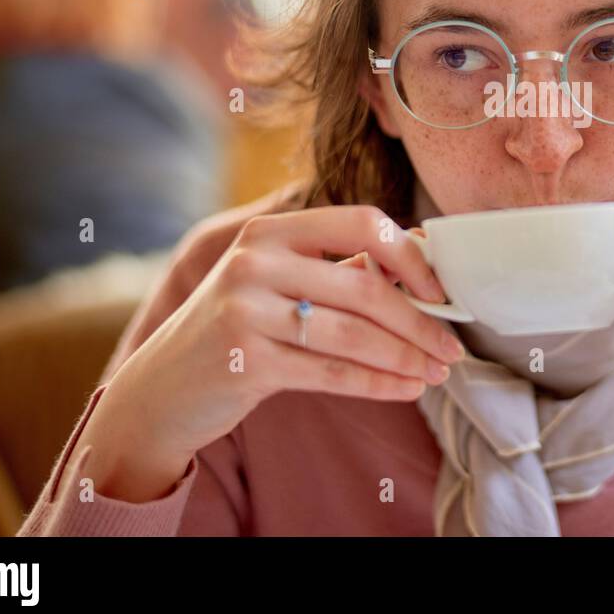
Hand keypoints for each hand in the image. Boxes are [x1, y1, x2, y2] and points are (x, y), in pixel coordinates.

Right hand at [78, 205, 466, 501]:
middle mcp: (255, 262)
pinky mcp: (246, 362)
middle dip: (420, 321)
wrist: (161, 389)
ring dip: (406, 356)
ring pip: (353, 334)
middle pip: (365, 285)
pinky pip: (332, 373)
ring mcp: (246, 311)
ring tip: (436, 372)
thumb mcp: (275, 283)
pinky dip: (378, 382)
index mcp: (270, 231)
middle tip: (452, 346)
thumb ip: (336, 269)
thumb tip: (421, 264)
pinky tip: (407, 389)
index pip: (361, 223)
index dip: (411, 257)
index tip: (441, 292)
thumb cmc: (237, 329)